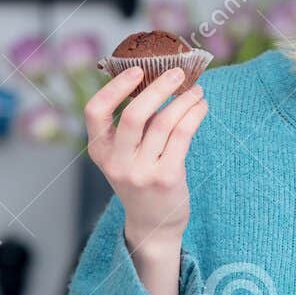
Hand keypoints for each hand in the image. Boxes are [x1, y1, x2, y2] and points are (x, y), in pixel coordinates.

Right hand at [84, 66, 207, 254]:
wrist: (153, 224)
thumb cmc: (141, 179)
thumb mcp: (125, 156)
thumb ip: (133, 126)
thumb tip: (159, 80)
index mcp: (100, 151)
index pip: (94, 112)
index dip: (114, 88)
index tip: (137, 70)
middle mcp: (116, 162)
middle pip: (133, 116)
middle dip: (157, 88)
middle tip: (177, 72)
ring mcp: (141, 172)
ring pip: (163, 123)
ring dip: (183, 100)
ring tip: (197, 90)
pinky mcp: (166, 178)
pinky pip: (182, 136)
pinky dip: (194, 115)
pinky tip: (200, 106)